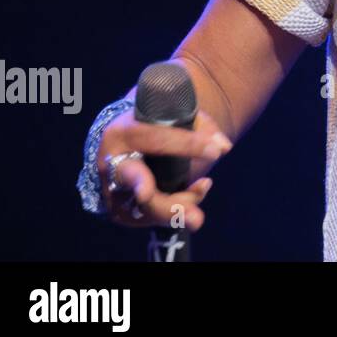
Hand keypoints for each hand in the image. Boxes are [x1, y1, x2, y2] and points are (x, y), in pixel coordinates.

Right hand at [96, 108, 231, 229]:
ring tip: (197, 218)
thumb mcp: (175, 117)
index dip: (186, 145)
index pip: (155, 139)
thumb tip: (224, 147)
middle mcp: (111, 164)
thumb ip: (202, 127)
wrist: (126, 144)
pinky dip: (176, 212)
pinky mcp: (121, 211)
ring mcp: (114, 191)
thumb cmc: (156, 126)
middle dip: (151, 190)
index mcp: (122, 133)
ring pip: (144, 206)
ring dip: (173, 211)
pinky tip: (196, 196)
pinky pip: (151, 216)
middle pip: (134, 179)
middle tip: (163, 201)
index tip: (215, 151)